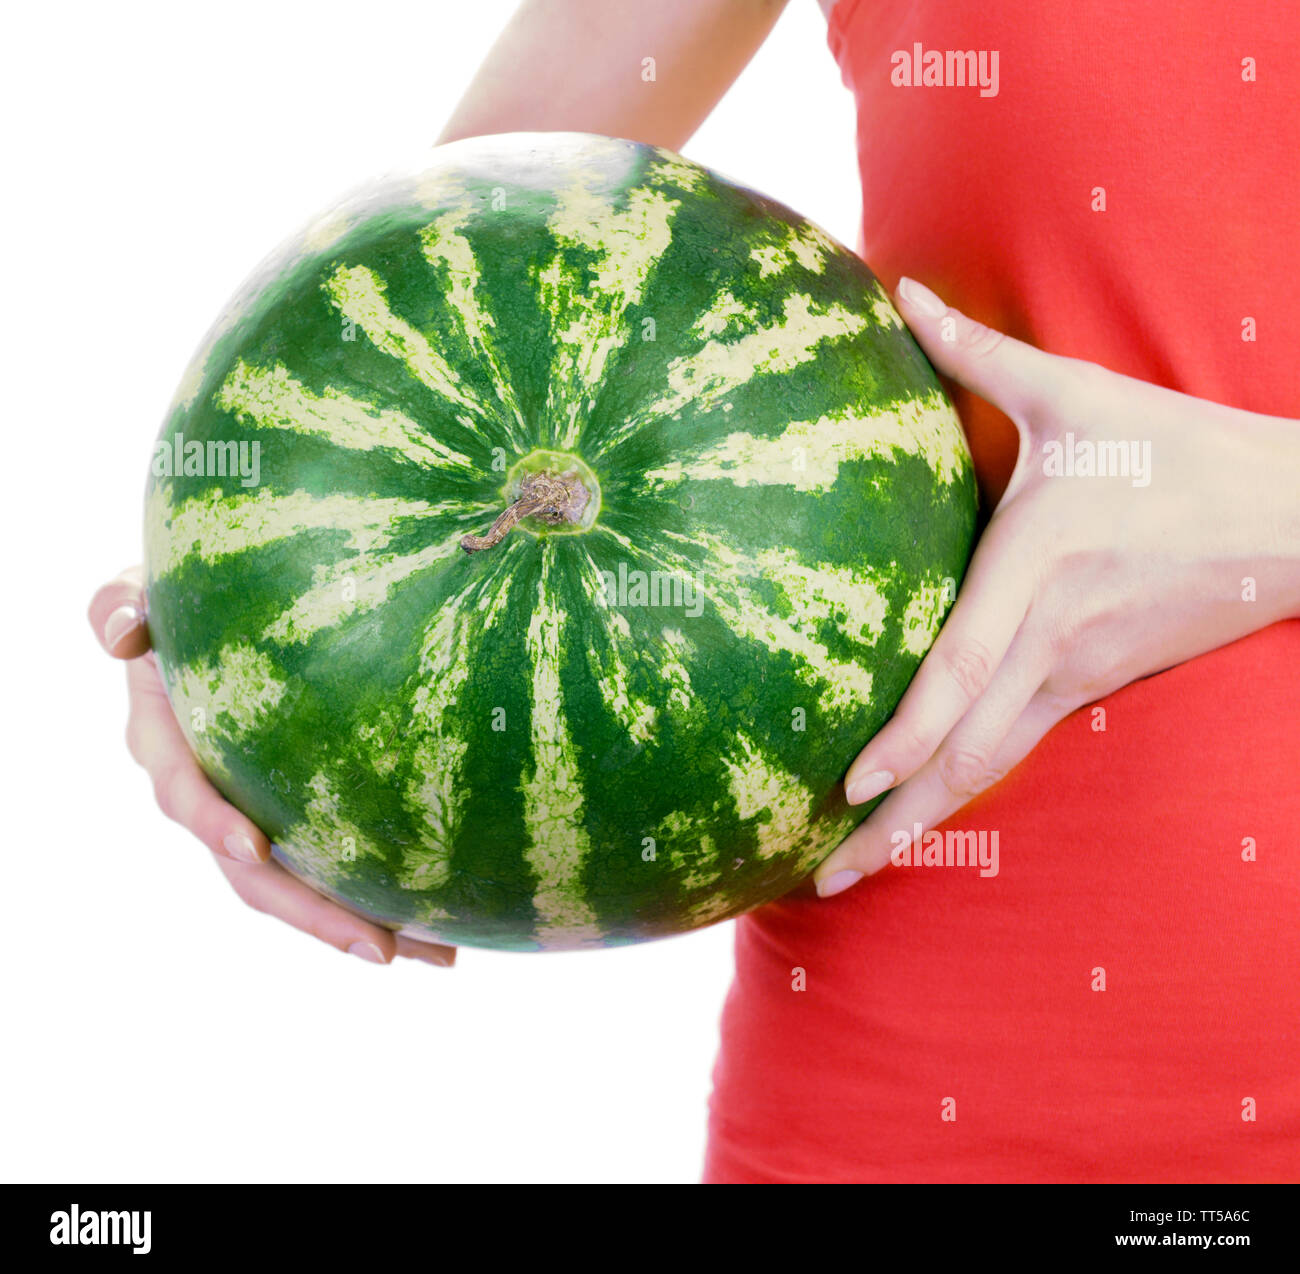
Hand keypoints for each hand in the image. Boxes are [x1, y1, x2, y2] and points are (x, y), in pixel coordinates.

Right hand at [90, 568, 456, 966]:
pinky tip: (444, 920)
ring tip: (436, 954)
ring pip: (305, 886)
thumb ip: (123, 606)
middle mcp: (213, 796)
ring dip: (364, 924)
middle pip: (257, 874)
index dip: (215, 825)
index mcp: (169, 747)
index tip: (254, 849)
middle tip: (381, 949)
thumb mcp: (146, 592)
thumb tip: (120, 634)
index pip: (188, 796)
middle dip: (315, 915)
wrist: (223, 616)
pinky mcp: (301, 815)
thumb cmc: (184, 601)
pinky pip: (338, 861)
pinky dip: (384, 893)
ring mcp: (258, 813)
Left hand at [815, 278, 1299, 894]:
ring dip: (924, 824)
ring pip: (991, 766)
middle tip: (826, 877)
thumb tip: (899, 289)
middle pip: (968, 751)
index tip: (846, 785)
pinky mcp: (1096, 684)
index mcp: (1039, 567)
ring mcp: (1079, 672)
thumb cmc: (1177, 448)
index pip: (960, 669)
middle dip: (896, 823)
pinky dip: (963, 788)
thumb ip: (976, 350)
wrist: (1296, 514)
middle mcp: (1053, 637)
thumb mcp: (1074, 393)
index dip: (906, 734)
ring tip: (856, 872)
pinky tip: (921, 812)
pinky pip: (1016, 748)